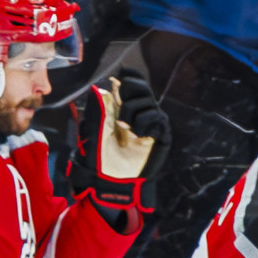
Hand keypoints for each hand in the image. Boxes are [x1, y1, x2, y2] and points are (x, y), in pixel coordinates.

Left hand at [67, 70, 166, 209]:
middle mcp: (139, 112)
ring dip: (131, 113)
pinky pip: (156, 116)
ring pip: (147, 100)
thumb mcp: (96, 131)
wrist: (114, 180)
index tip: (121, 76)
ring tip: (126, 130)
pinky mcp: (161, 133)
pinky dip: (143, 123)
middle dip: (129, 93)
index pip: (133, 82)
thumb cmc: (102, 158)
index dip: (129, 76)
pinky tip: (138, 135)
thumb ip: (100, 110)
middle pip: (141, 86)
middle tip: (120, 112)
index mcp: (124, 108)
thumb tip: (100, 87)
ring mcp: (151, 122)